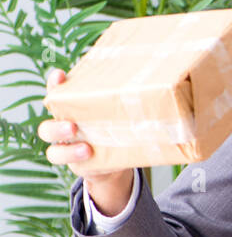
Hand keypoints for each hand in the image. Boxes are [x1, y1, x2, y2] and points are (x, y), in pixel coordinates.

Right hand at [38, 68, 134, 214]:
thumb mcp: (125, 115)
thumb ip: (135, 101)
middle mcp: (65, 125)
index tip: (60, 75)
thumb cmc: (121, 129)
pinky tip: (89, 156)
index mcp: (77, 108)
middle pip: (49, 124)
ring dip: (65, 146)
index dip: (55, 84)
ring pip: (52, 146)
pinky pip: (62, 160)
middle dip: (57, 124)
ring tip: (86, 148)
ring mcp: (66, 145)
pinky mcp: (72, 162)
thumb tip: (178, 83)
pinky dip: (73, 158)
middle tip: (73, 125)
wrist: (117, 162)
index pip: (59, 92)